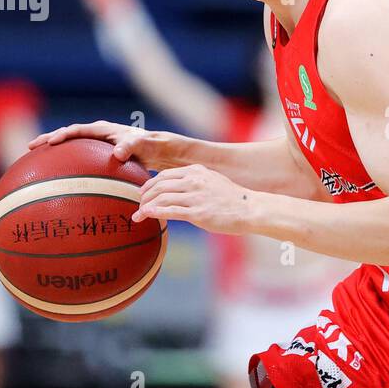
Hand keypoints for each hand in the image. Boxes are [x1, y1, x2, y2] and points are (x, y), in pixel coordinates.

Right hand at [27, 121, 185, 171]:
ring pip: (70, 147)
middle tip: (30, 147)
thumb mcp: (142, 145)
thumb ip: (131, 146)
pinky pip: (79, 160)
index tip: (50, 143)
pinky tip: (60, 182)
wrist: (157, 149)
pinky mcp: (97, 156)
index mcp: (103, 129)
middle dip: (48, 140)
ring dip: (53, 152)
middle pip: (66, 135)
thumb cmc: (150, 145)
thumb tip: (118, 153)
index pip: (77, 130)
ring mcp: (95, 145)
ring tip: (34, 161)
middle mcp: (96, 135)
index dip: (62, 135)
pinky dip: (68, 166)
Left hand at [131, 164, 252, 232]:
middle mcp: (194, 181)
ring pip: (161, 198)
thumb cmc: (233, 200)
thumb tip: (180, 191)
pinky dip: (154, 212)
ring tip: (137, 215)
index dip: (149, 184)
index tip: (142, 193)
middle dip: (144, 196)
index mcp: (196, 171)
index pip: (165, 175)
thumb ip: (196, 183)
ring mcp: (196, 196)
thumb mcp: (213, 182)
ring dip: (145, 207)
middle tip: (137, 206)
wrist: (251, 209)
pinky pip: (170, 211)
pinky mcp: (198, 212)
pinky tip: (145, 216)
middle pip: (159, 185)